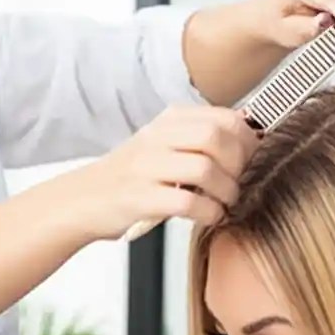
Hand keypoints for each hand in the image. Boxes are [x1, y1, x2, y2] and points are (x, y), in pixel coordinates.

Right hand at [70, 105, 260, 240]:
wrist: (83, 200)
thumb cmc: (130, 176)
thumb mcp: (163, 144)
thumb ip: (199, 136)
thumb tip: (249, 129)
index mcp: (167, 121)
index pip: (222, 117)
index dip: (247, 140)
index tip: (251, 159)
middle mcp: (156, 138)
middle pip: (216, 138)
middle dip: (239, 164)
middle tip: (238, 183)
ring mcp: (146, 167)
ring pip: (205, 169)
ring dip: (227, 191)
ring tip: (225, 202)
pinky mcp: (140, 198)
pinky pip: (188, 203)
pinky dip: (209, 213)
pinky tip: (210, 217)